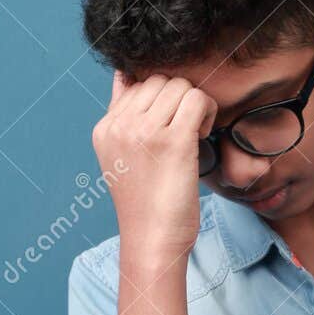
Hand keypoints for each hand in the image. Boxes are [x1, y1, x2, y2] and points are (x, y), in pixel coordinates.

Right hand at [91, 70, 216, 268]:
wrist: (152, 240)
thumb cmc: (145, 203)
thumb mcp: (121, 156)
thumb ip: (123, 117)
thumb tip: (126, 74)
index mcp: (105, 128)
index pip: (135, 81)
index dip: (160, 98)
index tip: (168, 124)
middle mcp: (120, 126)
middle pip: (159, 79)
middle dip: (178, 97)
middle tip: (185, 128)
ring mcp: (145, 132)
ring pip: (179, 85)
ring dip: (195, 103)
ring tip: (195, 132)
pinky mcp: (173, 141)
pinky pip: (197, 99)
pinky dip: (208, 111)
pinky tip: (204, 134)